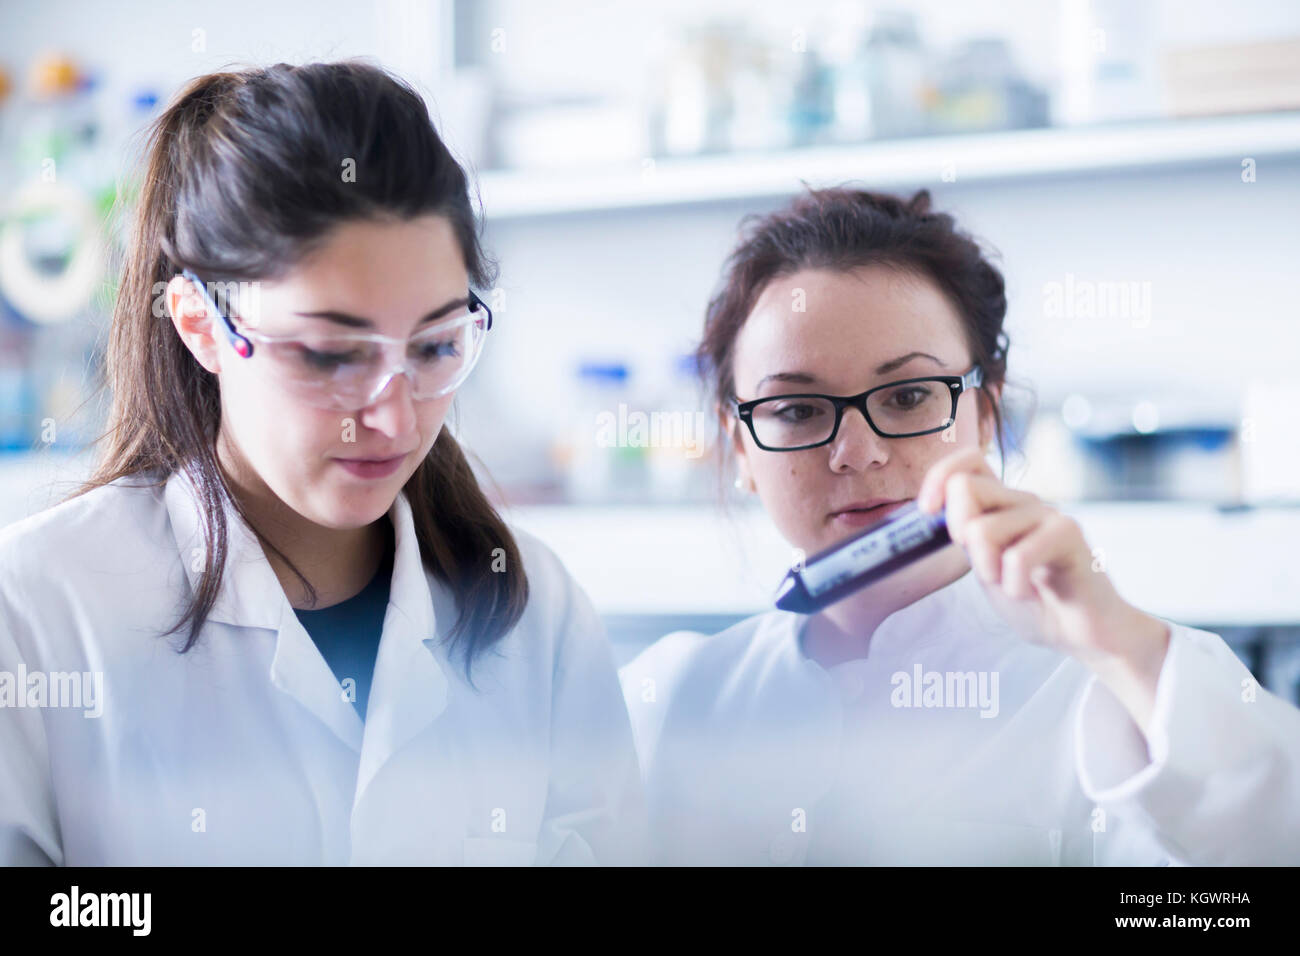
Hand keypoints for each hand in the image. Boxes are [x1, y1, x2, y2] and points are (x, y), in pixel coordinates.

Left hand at [916, 448, 1170, 729]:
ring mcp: (1047, 514)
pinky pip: (1017, 556)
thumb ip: (966, 537)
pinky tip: (1030, 592)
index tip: (927, 512)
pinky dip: (1013, 585)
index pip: (968, 460)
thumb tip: (929, 513)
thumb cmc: (1035, 599)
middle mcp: (1024, 501)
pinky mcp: (1069, 534)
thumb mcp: (986, 565)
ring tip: (1013, 585)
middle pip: (965, 487)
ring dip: (988, 571)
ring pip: (983, 528)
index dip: (938, 477)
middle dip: (958, 532)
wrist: (1082, 632)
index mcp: (1002, 503)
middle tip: (983, 565)